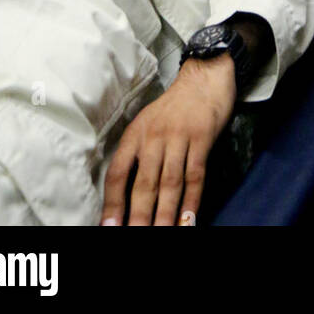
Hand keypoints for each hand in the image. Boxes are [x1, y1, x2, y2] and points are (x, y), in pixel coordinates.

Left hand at [100, 56, 234, 225]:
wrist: (204, 77)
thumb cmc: (174, 107)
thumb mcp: (147, 123)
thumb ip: (137, 153)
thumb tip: (124, 195)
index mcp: (135, 134)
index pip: (118, 173)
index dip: (112, 203)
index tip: (109, 228)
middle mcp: (154, 136)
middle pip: (144, 183)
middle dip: (138, 216)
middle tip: (135, 237)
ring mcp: (179, 137)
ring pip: (170, 183)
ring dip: (165, 214)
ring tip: (161, 235)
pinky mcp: (202, 138)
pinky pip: (195, 175)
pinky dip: (192, 201)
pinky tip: (188, 220)